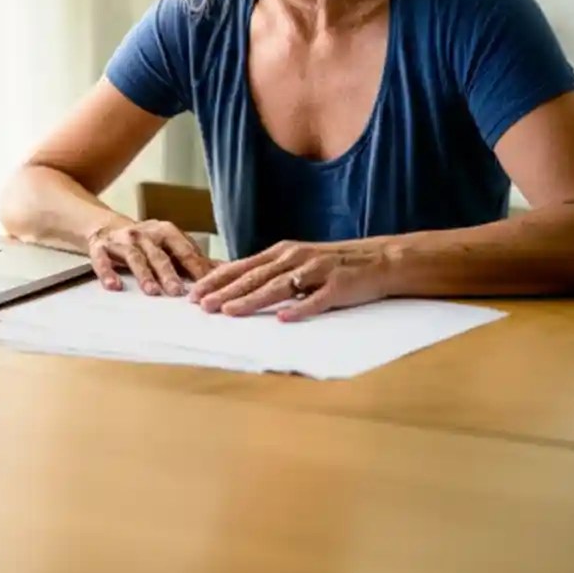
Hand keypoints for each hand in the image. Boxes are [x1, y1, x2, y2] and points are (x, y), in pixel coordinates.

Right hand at [87, 219, 215, 295]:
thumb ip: (194, 258)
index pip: (185, 251)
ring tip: (152, 292)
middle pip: (160, 255)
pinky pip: (103, 260)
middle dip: (170, 273)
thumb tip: (227, 270)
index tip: (208, 285)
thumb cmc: (146, 242)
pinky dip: (107, 272)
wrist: (106, 227)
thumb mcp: (170, 245)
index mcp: (166, 232)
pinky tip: (113, 286)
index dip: (196, 268)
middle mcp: (145, 234)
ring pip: (135, 258)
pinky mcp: (100, 248)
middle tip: (179, 293)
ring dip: (144, 275)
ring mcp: (122, 241)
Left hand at [188, 240, 391, 320]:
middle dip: (225, 292)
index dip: (217, 280)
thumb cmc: (332, 264)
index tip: (194, 293)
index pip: (242, 267)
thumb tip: (233, 285)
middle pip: (254, 277)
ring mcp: (317, 271)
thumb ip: (268, 272)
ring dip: (252, 300)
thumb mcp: (296, 262)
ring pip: (278, 287)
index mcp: (282, 253)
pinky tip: (283, 319)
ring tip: (229, 312)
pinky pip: (317, 300)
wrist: (379, 259)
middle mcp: (295, 258)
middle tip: (202, 305)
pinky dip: (300, 309)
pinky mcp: (338, 286)